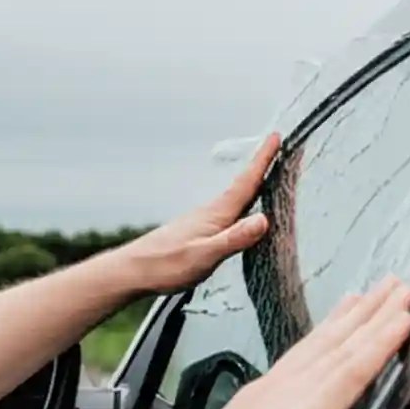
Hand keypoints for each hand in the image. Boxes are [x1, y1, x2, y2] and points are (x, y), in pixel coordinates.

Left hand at [121, 133, 280, 292]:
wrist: (132, 271)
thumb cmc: (166, 265)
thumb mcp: (204, 256)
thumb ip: (234, 239)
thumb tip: (263, 220)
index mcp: (216, 215)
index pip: (246, 183)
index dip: (262, 159)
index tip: (276, 137)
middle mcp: (210, 213)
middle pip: (243, 185)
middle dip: (261, 167)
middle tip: (277, 149)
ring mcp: (202, 221)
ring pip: (234, 199)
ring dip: (251, 185)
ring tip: (265, 177)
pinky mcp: (196, 232)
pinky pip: (226, 212)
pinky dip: (239, 204)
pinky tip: (238, 213)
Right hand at [143, 277, 409, 408]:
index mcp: (262, 401)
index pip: (306, 357)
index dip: (333, 329)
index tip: (351, 305)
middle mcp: (278, 388)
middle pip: (330, 341)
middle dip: (362, 311)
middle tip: (387, 284)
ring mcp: (295, 394)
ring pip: (348, 345)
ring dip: (381, 315)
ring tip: (404, 288)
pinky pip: (357, 368)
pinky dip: (383, 342)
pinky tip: (404, 322)